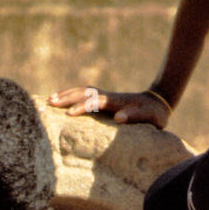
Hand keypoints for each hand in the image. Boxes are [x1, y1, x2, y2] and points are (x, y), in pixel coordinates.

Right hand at [47, 86, 170, 128]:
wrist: (158, 101)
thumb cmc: (153, 113)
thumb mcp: (149, 116)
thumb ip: (135, 116)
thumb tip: (118, 118)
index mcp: (116, 101)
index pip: (95, 102)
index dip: (82, 107)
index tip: (69, 114)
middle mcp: (108, 96)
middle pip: (84, 93)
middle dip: (67, 97)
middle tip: (50, 102)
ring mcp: (105, 96)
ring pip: (82, 91)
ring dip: (66, 94)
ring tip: (50, 99)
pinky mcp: (104, 99)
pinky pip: (85, 95)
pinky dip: (72, 95)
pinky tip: (63, 99)